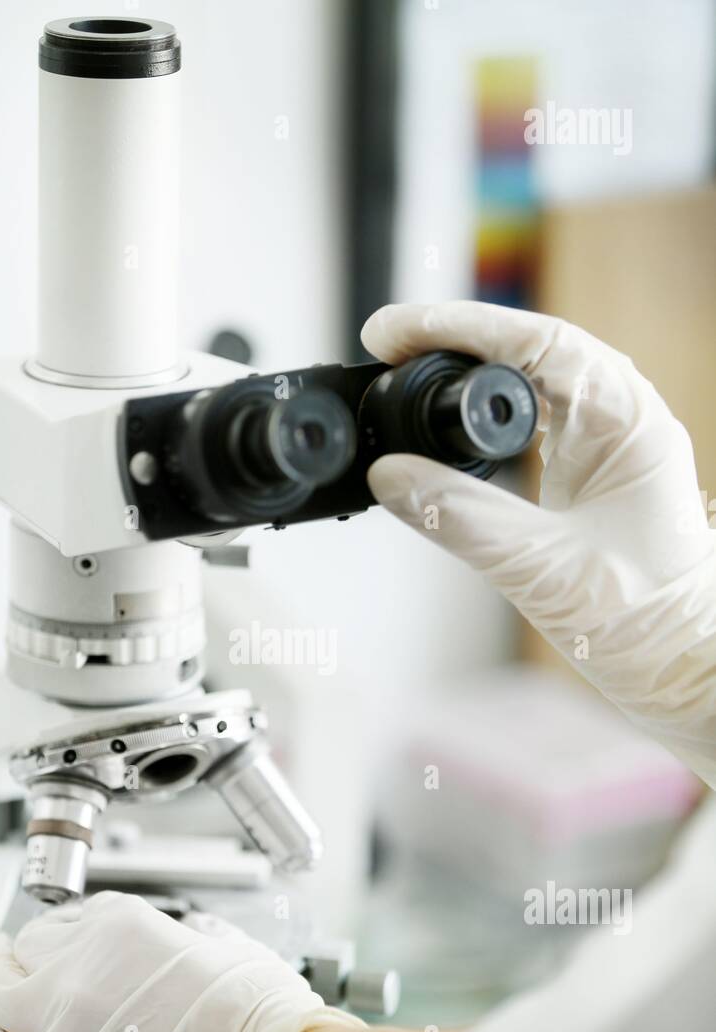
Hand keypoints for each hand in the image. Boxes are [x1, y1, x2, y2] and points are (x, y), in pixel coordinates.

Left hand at [0, 892, 360, 1031]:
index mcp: (123, 927)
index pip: (81, 918)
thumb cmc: (262, 1028)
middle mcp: (79, 965)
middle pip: (31, 949)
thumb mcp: (230, 949)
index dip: (80, 933)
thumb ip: (194, 939)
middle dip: (28, 950)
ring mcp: (58, 1021)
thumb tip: (189, 940)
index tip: (80, 942)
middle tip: (20, 953)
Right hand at [363, 301, 715, 787]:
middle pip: (528, 349)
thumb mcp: (541, 570)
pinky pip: (529, 421)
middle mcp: (620, 420)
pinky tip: (446, 420)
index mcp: (628, 422)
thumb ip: (461, 519)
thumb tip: (390, 477)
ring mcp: (605, 444)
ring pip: (528, 381)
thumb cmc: (644, 623)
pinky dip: (481, 414)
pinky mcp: (587, 472)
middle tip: (386, 345)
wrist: (681, 667)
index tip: (396, 333)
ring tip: (404, 371)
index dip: (460, 328)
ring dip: (466, 373)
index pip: (537, 342)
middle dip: (453, 340)